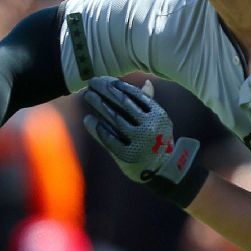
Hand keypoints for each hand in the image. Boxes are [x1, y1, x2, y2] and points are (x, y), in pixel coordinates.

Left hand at [82, 77, 201, 188]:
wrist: (163, 171)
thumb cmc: (159, 141)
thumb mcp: (160, 122)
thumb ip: (150, 104)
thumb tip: (146, 82)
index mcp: (158, 115)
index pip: (134, 95)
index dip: (117, 86)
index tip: (105, 79)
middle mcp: (149, 127)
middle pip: (122, 104)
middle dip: (105, 91)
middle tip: (91, 83)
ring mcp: (139, 142)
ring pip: (114, 119)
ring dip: (98, 105)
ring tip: (87, 96)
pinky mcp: (128, 156)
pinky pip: (109, 139)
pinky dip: (97, 128)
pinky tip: (88, 119)